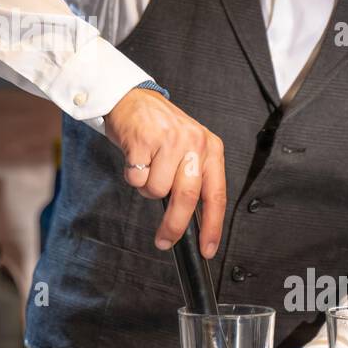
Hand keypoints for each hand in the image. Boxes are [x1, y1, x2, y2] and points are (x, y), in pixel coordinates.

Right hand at [103, 86, 225, 257]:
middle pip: (187, 197)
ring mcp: (168, 141)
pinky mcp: (143, 141)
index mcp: (210, 148)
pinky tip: (136, 158)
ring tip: (147, 167)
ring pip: (157, 190)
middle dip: (174, 225)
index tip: (207, 248)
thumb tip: (193, 222)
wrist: (132, 99)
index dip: (213, 226)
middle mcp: (194, 143)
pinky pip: (137, 179)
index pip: (216, 194)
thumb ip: (194, 179)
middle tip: (164, 240)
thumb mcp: (189, 149)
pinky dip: (133, 176)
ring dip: (147, 188)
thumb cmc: (160, 130)